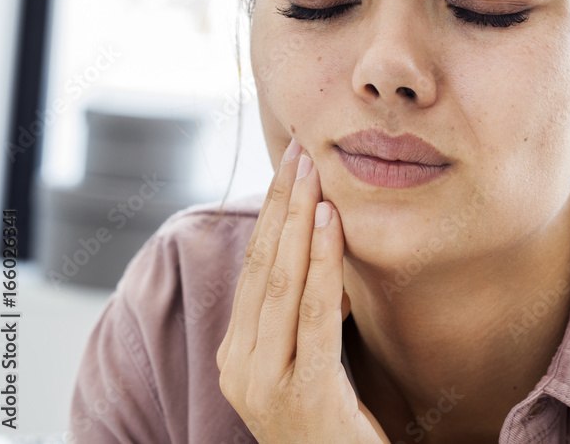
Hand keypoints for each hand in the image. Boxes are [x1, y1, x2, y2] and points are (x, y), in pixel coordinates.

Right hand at [217, 138, 389, 442]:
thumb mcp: (308, 362)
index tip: (287, 168)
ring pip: (280, 284)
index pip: (252, 269)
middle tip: (298, 152)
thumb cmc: (332, 421)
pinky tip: (330, 223)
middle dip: (281, 204)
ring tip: (312, 174)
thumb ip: (303, 315)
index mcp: (236, 355)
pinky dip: (322, 263)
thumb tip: (320, 248)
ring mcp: (264, 382)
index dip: (270, 214)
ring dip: (298, 221)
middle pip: (260, 266)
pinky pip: (313, 314)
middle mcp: (239, 366)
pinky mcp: (301, 393)